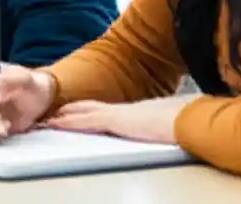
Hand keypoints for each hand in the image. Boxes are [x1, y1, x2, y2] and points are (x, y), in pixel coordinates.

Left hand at [45, 95, 197, 143]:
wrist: (193, 118)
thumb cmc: (189, 123)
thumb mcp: (174, 125)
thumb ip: (165, 127)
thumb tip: (171, 131)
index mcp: (138, 113)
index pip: (107, 111)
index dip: (90, 111)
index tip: (75, 112)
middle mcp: (125, 111)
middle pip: (91, 108)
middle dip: (72, 111)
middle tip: (53, 114)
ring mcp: (119, 114)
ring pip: (84, 112)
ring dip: (65, 116)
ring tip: (48, 118)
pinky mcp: (116, 120)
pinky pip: (87, 119)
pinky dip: (70, 121)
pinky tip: (56, 122)